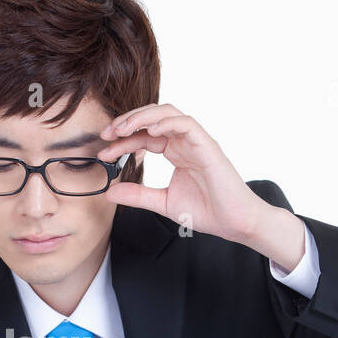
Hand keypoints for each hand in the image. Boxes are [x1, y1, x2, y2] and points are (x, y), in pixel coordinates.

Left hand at [97, 103, 303, 267]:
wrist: (234, 223)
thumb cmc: (207, 211)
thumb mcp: (163, 202)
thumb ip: (138, 195)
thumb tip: (109, 192)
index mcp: (175, 151)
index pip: (143, 136)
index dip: (122, 140)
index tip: (104, 153)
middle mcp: (184, 142)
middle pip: (152, 118)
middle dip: (127, 122)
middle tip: (106, 134)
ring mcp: (196, 141)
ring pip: (167, 114)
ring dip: (141, 117)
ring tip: (122, 129)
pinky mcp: (207, 145)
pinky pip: (186, 124)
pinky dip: (167, 123)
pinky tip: (148, 132)